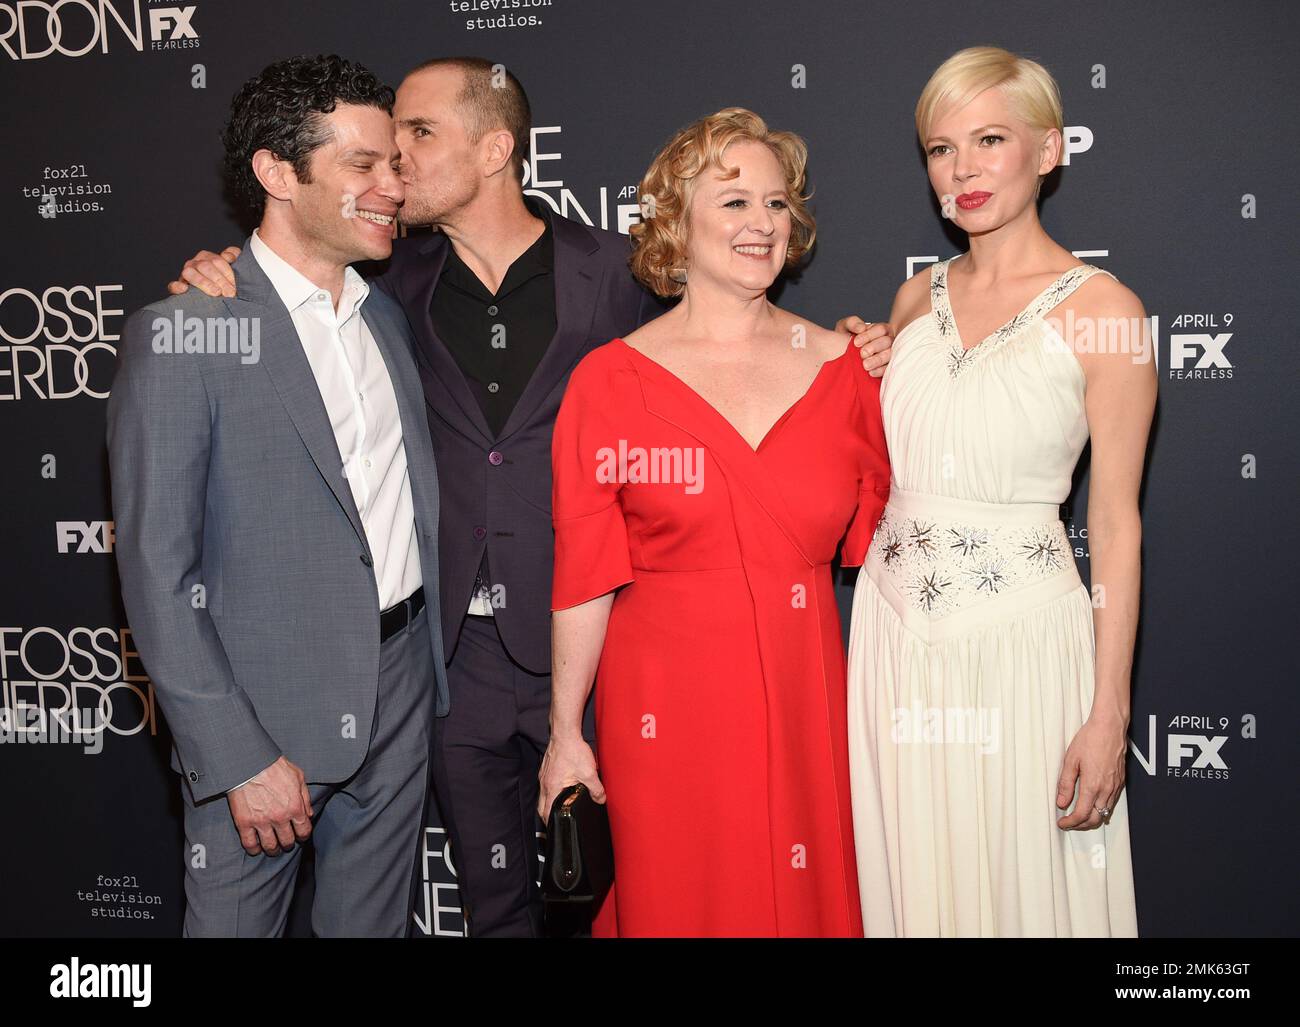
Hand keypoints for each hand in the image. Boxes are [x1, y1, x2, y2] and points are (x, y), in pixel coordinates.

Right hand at [166, 246, 240, 297]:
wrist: (219, 297)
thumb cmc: (228, 282)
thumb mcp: (234, 267)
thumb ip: (234, 256)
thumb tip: (228, 256)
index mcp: (208, 257)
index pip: (217, 260)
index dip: (227, 273)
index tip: (235, 286)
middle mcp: (195, 263)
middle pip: (205, 266)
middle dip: (219, 280)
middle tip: (229, 293)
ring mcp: (185, 275)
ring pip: (190, 273)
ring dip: (204, 282)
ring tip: (216, 293)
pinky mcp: (178, 287)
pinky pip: (173, 285)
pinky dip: (177, 287)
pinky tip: (185, 289)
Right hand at [226, 755, 313, 854]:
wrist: (250, 763)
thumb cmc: (275, 767)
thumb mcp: (298, 777)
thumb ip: (305, 797)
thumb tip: (309, 814)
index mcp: (295, 807)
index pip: (304, 831)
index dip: (303, 835)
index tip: (300, 836)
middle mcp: (280, 818)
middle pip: (287, 841)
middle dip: (288, 843)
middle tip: (286, 842)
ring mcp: (261, 822)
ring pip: (270, 846)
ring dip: (273, 850)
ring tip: (273, 848)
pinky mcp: (244, 823)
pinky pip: (250, 844)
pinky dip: (254, 850)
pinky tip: (256, 849)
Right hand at [537, 732, 605, 821]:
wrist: (565, 733)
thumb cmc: (573, 751)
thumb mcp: (589, 773)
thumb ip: (596, 789)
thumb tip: (601, 800)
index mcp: (552, 788)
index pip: (546, 812)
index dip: (549, 822)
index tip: (554, 829)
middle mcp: (544, 783)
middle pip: (541, 805)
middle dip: (547, 815)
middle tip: (556, 821)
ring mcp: (544, 775)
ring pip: (542, 795)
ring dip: (548, 802)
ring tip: (558, 806)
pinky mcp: (546, 768)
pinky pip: (545, 784)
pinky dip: (550, 791)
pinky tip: (560, 788)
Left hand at [836, 315, 894, 376]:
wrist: (841, 355)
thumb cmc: (846, 338)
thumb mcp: (845, 327)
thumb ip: (852, 323)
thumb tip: (861, 328)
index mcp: (880, 329)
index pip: (881, 329)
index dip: (869, 335)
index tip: (856, 343)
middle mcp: (888, 340)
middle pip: (888, 342)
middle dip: (874, 347)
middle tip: (862, 354)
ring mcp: (889, 354)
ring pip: (890, 355)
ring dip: (878, 360)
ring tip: (865, 365)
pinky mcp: (887, 367)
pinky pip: (888, 369)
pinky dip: (880, 371)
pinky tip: (870, 373)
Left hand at [1055, 715, 1127, 829]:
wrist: (1110, 727)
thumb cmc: (1090, 739)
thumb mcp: (1071, 760)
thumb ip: (1066, 784)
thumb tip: (1062, 802)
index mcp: (1092, 785)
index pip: (1081, 815)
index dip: (1070, 823)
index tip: (1062, 823)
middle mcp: (1106, 789)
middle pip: (1095, 819)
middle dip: (1081, 825)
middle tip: (1069, 823)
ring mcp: (1115, 786)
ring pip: (1105, 812)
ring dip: (1091, 818)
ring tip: (1078, 815)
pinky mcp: (1121, 782)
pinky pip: (1111, 802)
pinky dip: (1101, 809)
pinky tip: (1093, 804)